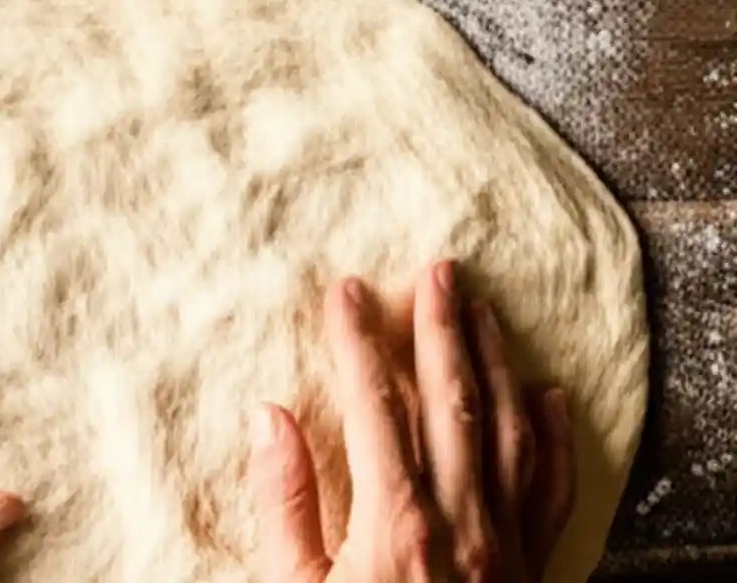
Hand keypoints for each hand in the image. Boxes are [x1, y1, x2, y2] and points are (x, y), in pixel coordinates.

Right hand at [249, 261, 574, 581]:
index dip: (357, 342)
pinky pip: (553, 489)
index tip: (347, 293)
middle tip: (438, 272)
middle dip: (441, 328)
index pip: (373, 407)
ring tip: (482, 311)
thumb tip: (270, 418)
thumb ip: (284, 505)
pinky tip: (548, 397)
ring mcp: (505, 544)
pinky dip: (554, 438)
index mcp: (395, 524)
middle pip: (451, 401)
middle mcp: (461, 521)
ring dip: (494, 363)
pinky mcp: (532, 566)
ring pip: (508, 431)